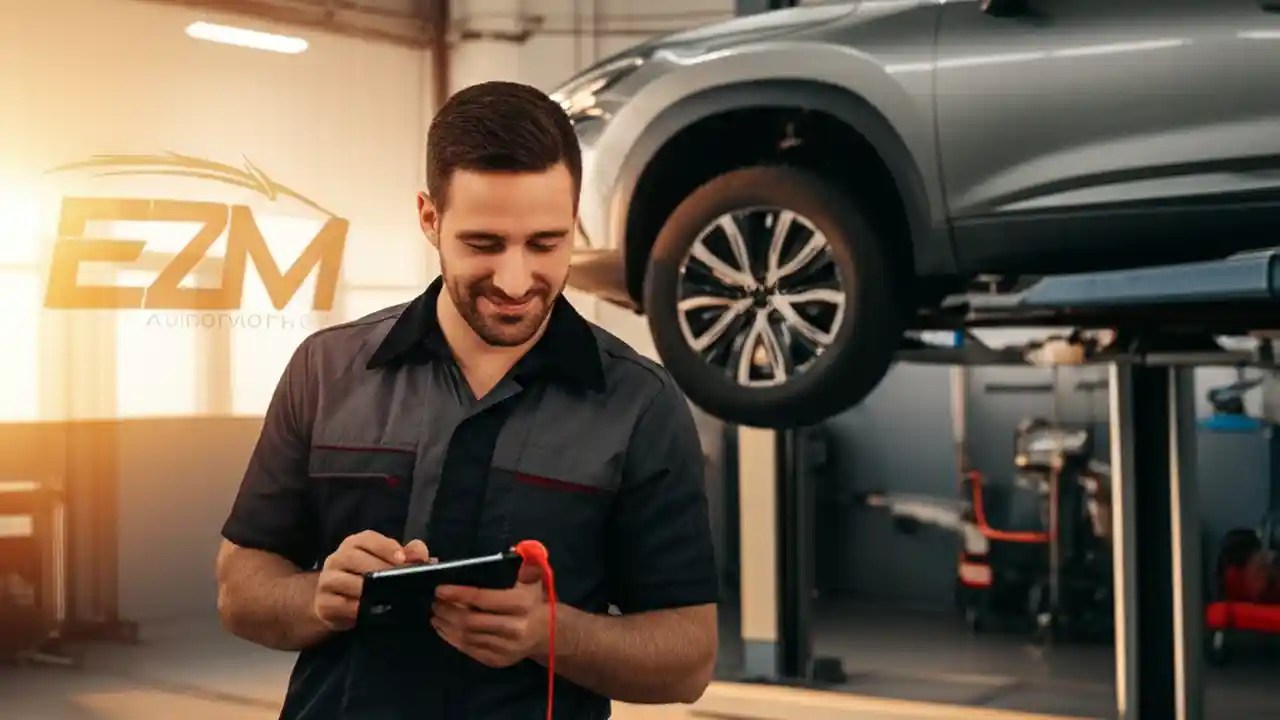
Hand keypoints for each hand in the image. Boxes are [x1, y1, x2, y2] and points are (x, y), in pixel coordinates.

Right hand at [312, 531, 429, 630]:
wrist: (341, 605)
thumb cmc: (370, 579)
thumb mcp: (391, 564)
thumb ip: (410, 556)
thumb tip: (421, 556)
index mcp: (355, 543)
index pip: (367, 538)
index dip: (385, 547)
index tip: (401, 559)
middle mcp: (337, 557)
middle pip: (353, 557)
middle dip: (378, 569)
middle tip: (397, 581)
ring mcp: (327, 580)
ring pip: (343, 580)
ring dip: (364, 588)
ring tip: (384, 596)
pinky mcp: (323, 602)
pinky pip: (336, 604)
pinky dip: (353, 607)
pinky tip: (367, 610)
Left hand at [431, 560, 547, 667]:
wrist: (548, 635)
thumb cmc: (534, 602)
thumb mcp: (535, 582)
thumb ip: (528, 566)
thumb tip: (524, 549)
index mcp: (522, 605)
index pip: (484, 599)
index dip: (459, 595)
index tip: (440, 589)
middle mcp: (514, 629)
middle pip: (471, 622)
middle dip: (448, 611)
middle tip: (435, 602)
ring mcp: (505, 648)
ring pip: (467, 637)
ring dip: (446, 625)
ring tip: (436, 614)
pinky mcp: (497, 661)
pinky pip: (469, 650)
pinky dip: (452, 639)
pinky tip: (443, 629)